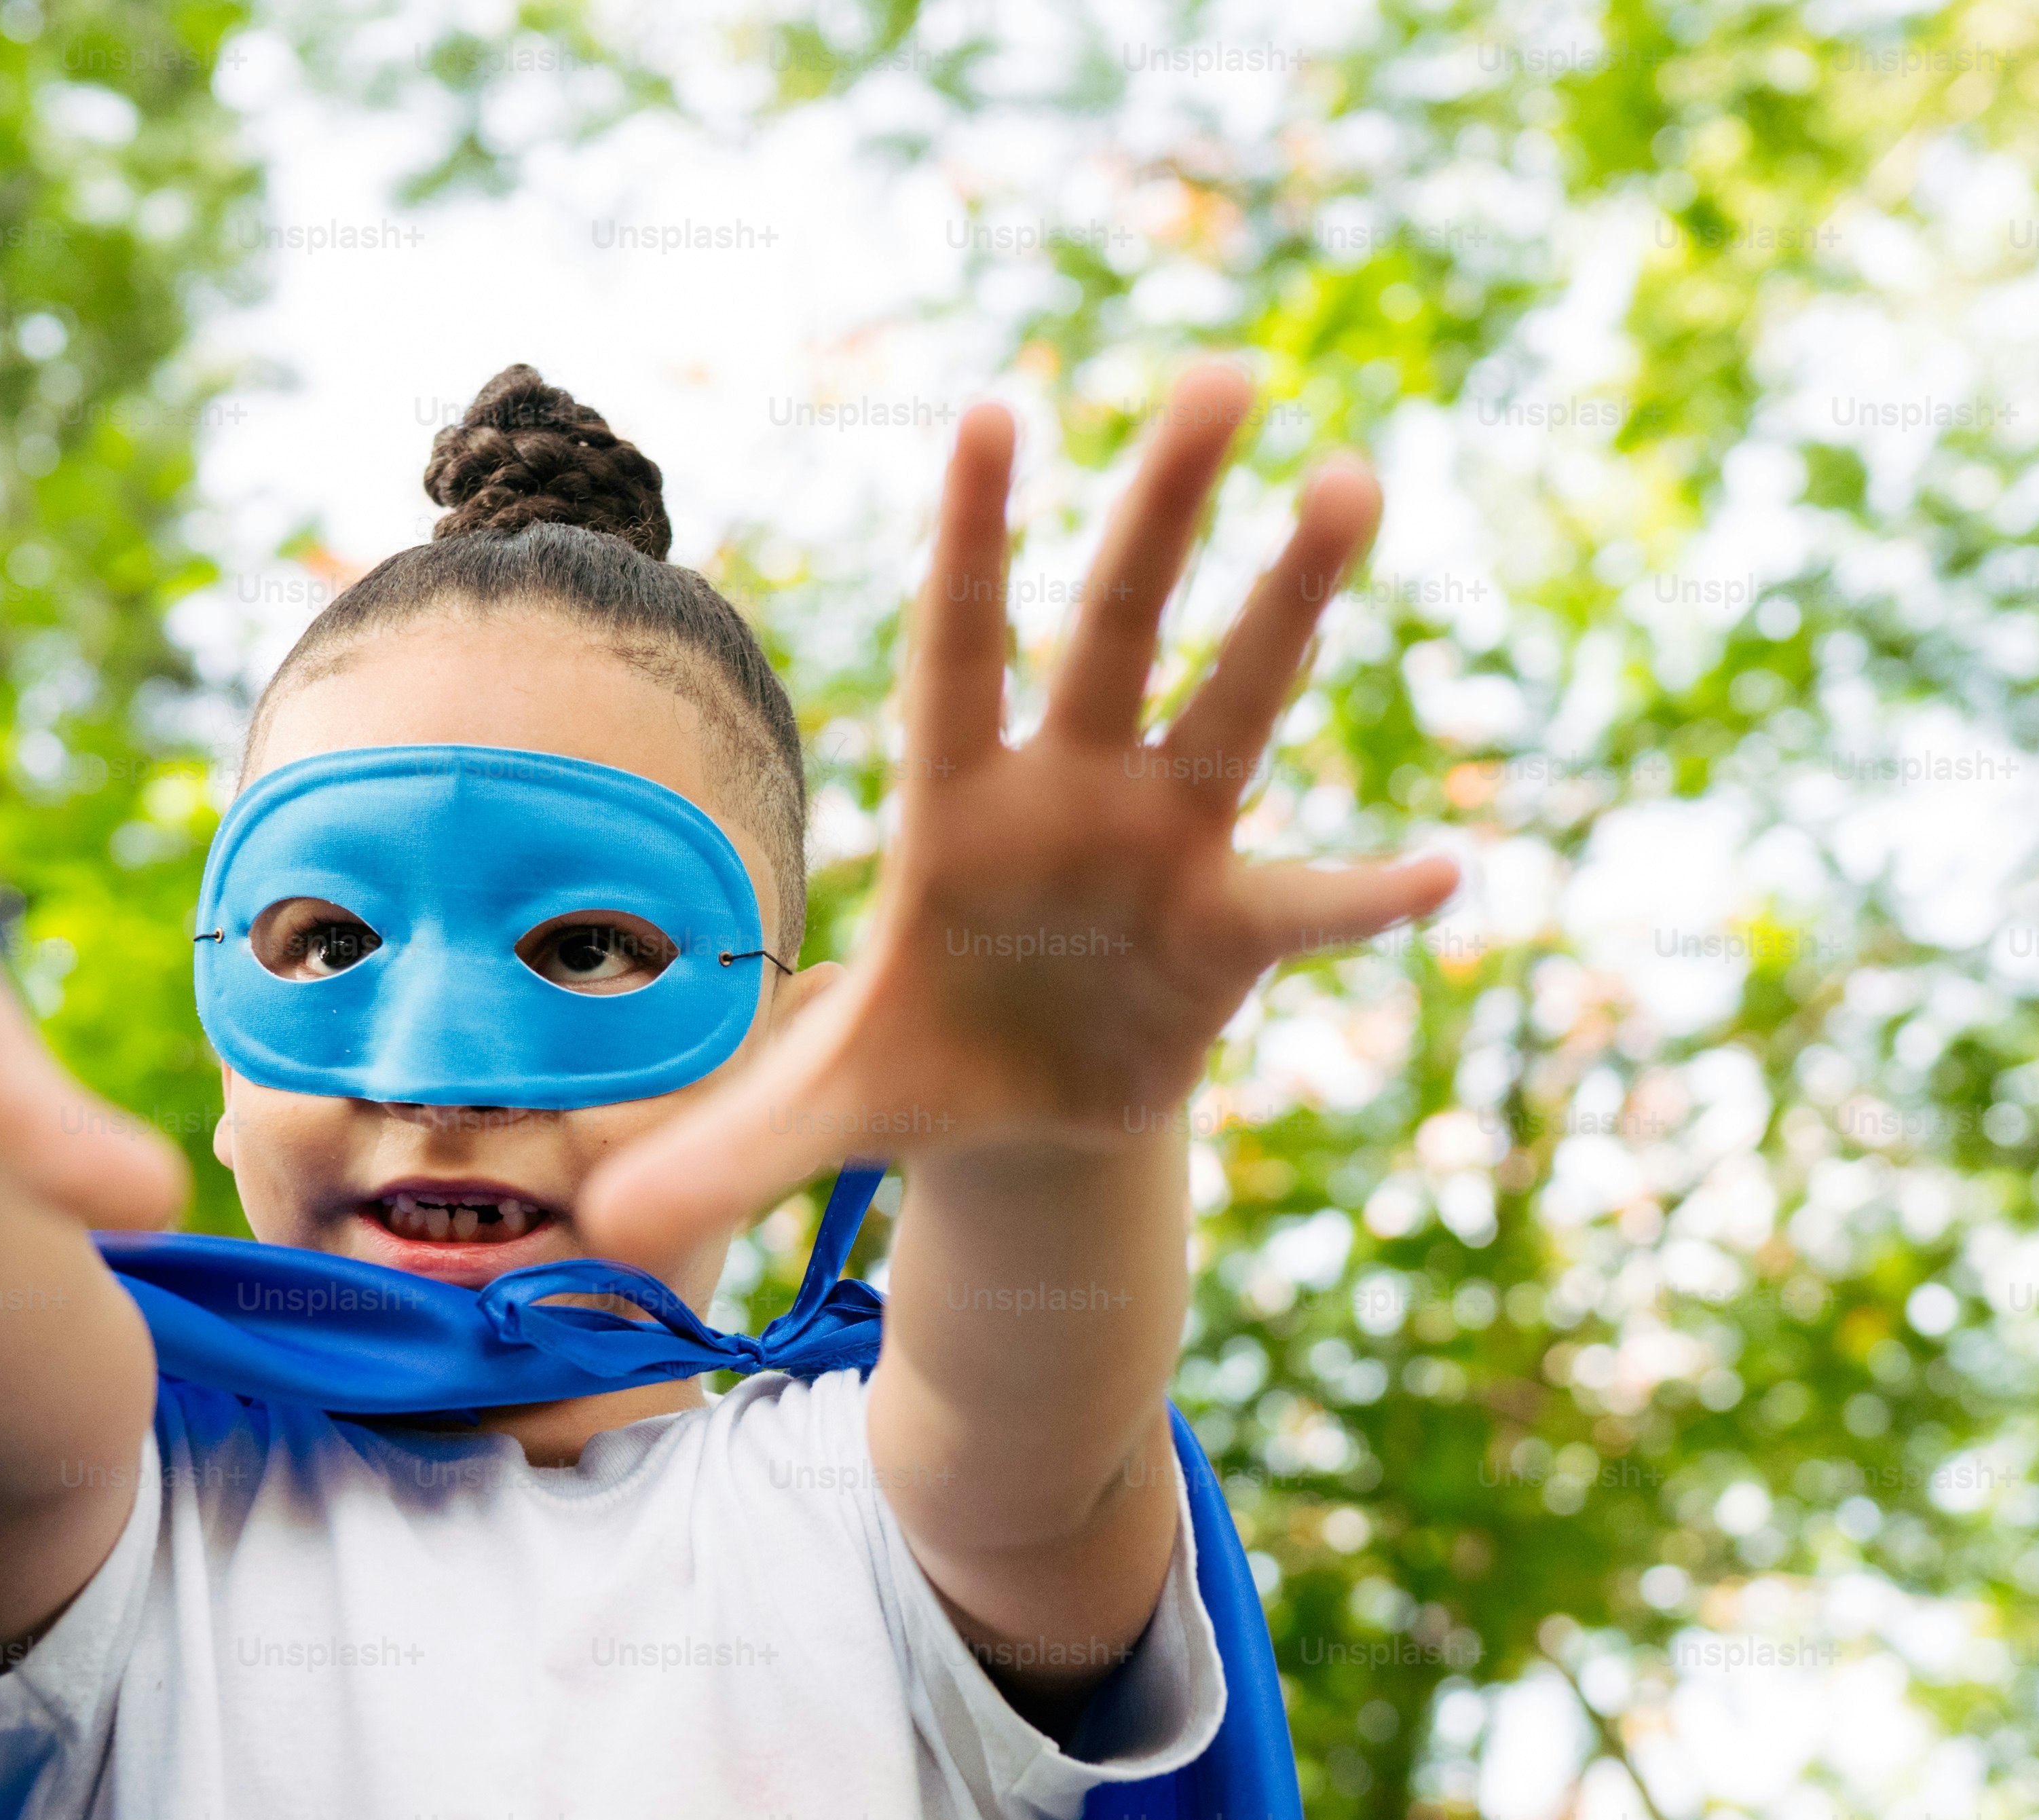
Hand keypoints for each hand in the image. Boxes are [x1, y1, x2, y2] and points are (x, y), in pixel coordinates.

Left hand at [577, 360, 1454, 1265]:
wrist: (1022, 1120)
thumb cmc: (918, 1067)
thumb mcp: (823, 1112)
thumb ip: (729, 1149)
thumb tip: (600, 1225)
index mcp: (958, 807)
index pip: (959, 653)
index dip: (973, 546)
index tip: (994, 415)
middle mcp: (1071, 793)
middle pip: (1118, 631)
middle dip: (1165, 511)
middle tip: (1223, 376)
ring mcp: (1165, 847)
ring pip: (1235, 707)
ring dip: (1290, 607)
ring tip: (1348, 486)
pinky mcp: (1231, 929)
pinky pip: (1308, 906)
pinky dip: (1369, 896)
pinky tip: (1438, 873)